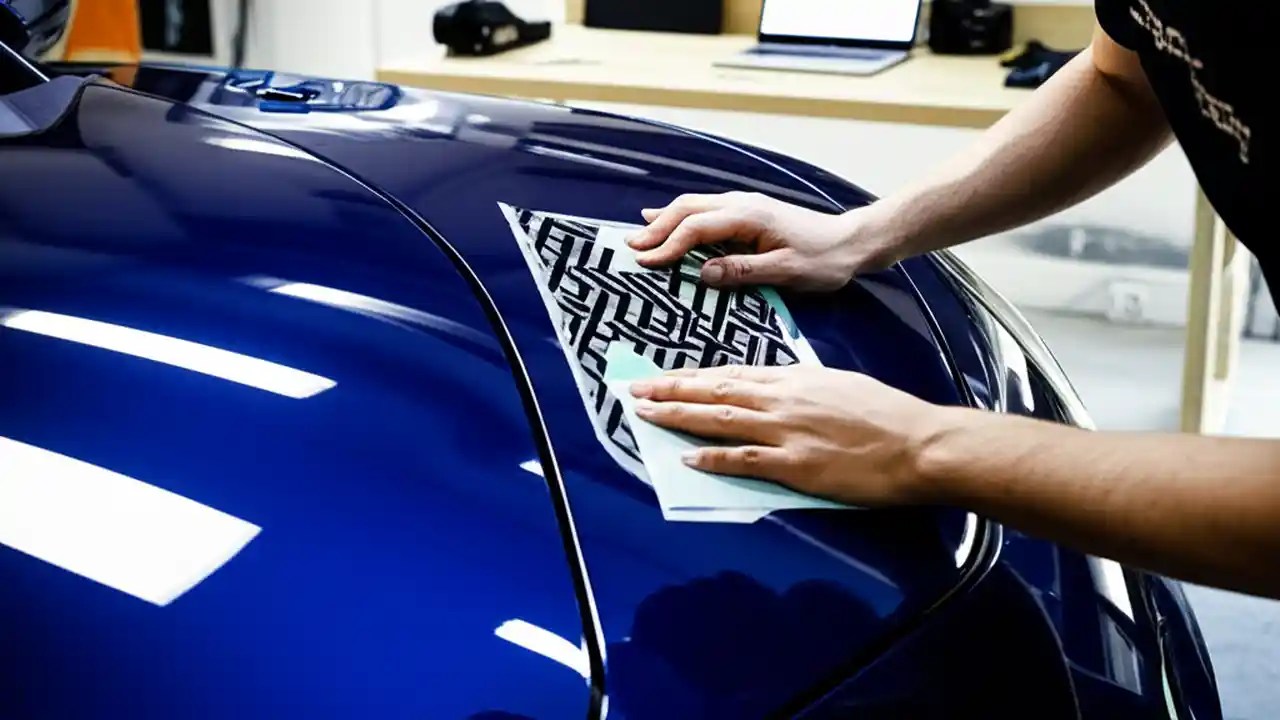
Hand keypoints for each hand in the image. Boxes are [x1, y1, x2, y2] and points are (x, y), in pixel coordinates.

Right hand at [626, 192, 897, 290]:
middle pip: (687, 210)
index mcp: (748, 217)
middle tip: (630, 250)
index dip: (668, 246)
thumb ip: (743, 271)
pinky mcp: (747, 213)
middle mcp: (742, 204)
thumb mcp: (786, 271)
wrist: (853, 241)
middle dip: (656, 229)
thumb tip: (703, 273)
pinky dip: (680, 217)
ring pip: (693, 207)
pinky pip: (705, 211)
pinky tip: (663, 219)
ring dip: (664, 221)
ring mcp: (744, 205)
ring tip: (638, 238)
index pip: (696, 228)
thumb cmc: (824, 260)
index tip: (646, 264)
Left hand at [628, 364, 957, 505]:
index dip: (692, 377)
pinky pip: (744, 459)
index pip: (731, 374)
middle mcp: (783, 400)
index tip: (664, 377)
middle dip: (671, 390)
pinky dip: (712, 458)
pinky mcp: (795, 464)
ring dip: (679, 416)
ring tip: (646, 414)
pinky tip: (687, 457)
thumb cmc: (885, 415)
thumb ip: (801, 386)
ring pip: (720, 419)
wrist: (917, 442)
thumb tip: (773, 388)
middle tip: (636, 390)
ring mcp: (786, 432)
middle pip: (715, 391)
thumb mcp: (838, 384)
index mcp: (793, 379)